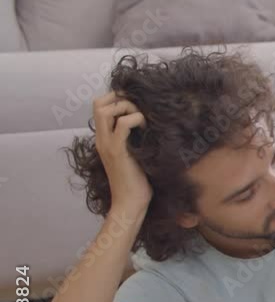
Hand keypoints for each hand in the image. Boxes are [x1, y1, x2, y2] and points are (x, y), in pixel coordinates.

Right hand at [92, 91, 151, 212]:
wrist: (129, 203)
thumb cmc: (136, 182)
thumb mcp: (133, 155)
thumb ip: (133, 140)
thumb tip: (148, 126)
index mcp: (103, 139)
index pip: (99, 107)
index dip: (115, 99)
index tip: (135, 106)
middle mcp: (101, 139)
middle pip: (98, 103)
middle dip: (119, 98)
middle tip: (138, 109)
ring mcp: (107, 144)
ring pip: (105, 109)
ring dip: (127, 107)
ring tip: (142, 120)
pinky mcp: (117, 151)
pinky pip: (122, 124)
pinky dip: (135, 119)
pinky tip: (145, 128)